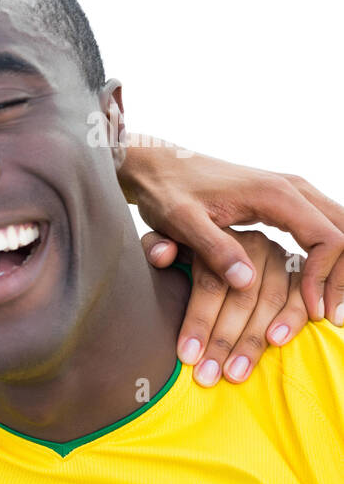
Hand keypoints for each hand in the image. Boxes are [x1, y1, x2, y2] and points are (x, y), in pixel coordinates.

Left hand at [119, 140, 343, 324]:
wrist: (158, 166)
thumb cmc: (167, 193)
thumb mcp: (181, 222)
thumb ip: (213, 250)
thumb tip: (247, 283)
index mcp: (276, 195)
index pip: (328, 239)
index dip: (324, 278)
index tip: (310, 310)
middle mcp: (294, 190)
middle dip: (341, 277)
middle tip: (331, 317)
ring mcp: (293, 193)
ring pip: (339, 229)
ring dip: (338, 269)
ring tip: (326, 309)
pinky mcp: (285, 201)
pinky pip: (323, 229)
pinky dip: (327, 257)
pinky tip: (316, 287)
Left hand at [143, 228, 307, 385]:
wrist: (202, 206)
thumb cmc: (180, 221)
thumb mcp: (163, 227)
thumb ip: (157, 243)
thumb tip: (164, 256)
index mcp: (220, 233)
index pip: (211, 283)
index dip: (199, 321)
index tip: (187, 354)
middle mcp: (254, 242)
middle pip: (241, 298)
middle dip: (223, 341)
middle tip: (206, 375)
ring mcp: (277, 255)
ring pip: (269, 301)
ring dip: (252, 341)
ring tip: (234, 374)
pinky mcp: (293, 268)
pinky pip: (297, 296)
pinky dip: (290, 318)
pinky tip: (277, 342)